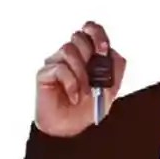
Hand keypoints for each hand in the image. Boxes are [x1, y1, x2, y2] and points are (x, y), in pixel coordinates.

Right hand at [35, 21, 126, 137]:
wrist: (70, 128)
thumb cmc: (86, 109)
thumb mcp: (110, 89)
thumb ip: (115, 69)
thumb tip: (113, 52)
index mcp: (86, 55)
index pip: (89, 30)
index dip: (96, 33)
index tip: (103, 48)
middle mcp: (69, 56)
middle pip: (78, 36)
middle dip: (90, 53)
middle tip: (95, 73)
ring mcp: (56, 63)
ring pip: (69, 50)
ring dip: (81, 73)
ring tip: (84, 92)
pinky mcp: (44, 74)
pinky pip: (60, 68)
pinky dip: (71, 84)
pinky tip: (74, 97)